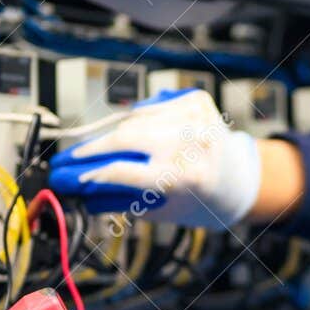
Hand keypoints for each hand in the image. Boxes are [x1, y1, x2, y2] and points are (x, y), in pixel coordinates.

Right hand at [45, 88, 261, 229]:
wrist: (237, 179)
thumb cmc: (199, 198)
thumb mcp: (163, 209)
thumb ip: (127, 196)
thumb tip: (84, 183)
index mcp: (185, 178)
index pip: (124, 171)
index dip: (92, 173)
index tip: (72, 177)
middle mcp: (192, 144)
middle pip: (126, 137)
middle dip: (93, 147)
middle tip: (72, 157)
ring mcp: (196, 117)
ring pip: (135, 117)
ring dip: (115, 132)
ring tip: (99, 146)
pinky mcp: (196, 100)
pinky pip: (152, 106)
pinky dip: (139, 118)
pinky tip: (138, 131)